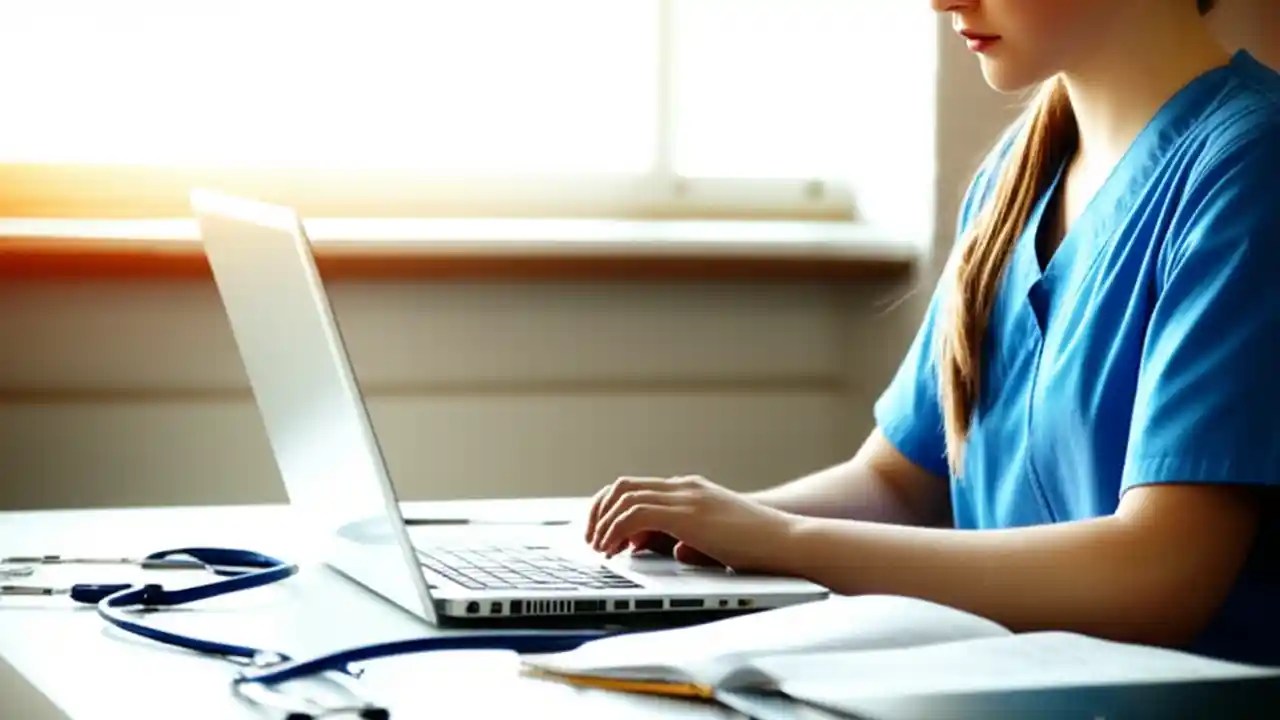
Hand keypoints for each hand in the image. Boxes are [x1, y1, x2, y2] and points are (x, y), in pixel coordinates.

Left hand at [584, 475, 798, 573]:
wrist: (788, 541)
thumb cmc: (759, 546)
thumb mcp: (717, 540)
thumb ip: (692, 538)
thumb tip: (674, 549)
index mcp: (691, 490)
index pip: (637, 488)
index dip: (612, 509)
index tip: (602, 534)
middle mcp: (685, 487)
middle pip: (623, 486)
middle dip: (599, 511)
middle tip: (591, 540)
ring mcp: (687, 497)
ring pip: (625, 496)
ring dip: (604, 522)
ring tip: (599, 548)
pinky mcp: (688, 513)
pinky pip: (637, 513)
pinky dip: (616, 529)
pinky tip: (615, 549)